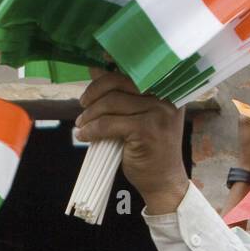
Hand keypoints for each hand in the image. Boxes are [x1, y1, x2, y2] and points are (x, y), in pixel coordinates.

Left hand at [75, 71, 187, 213]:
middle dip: (94, 92)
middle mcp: (166, 95)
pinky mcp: (147, 129)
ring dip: (90, 114)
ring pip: (112, 102)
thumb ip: (122, 94)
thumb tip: (95, 69)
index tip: (91, 76)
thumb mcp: (139, 116)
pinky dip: (92, 129)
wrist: (164, 181)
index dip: (107, 71)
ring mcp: (159, 111)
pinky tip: (84, 135)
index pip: (132, 70)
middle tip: (83, 105)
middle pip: (119, 81)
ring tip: (82, 124)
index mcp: (167, 87)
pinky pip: (109, 123)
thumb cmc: (150, 148)